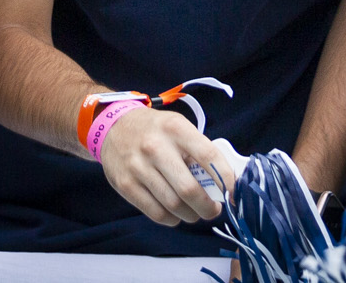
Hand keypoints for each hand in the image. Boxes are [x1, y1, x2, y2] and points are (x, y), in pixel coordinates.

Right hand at [97, 105, 224, 226]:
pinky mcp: (125, 184)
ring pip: (173, 205)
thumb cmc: (154, 130)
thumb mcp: (178, 127)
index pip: (208, 157)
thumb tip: (223, 183)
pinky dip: (171, 219)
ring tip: (193, 211)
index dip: (226, 180)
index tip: (233, 194)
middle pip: (189, 190)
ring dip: (190, 215)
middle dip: (208, 207)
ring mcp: (138, 167)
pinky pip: (156, 213)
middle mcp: (155, 147)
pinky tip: (174, 212)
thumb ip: (198, 150)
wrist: (112, 126)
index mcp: (175, 129)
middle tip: (212, 210)